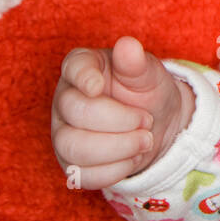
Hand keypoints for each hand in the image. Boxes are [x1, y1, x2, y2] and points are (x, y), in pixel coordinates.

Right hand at [51, 36, 194, 189]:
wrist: (156, 125)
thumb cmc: (146, 91)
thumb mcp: (149, 74)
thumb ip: (136, 63)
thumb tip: (127, 45)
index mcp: (82, 67)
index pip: (73, 68)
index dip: (83, 77)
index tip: (98, 86)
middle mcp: (65, 99)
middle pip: (77, 113)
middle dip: (120, 120)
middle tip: (146, 120)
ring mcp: (63, 133)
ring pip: (74, 148)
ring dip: (119, 148)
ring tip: (145, 139)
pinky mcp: (70, 164)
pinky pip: (82, 175)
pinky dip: (115, 169)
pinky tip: (132, 157)